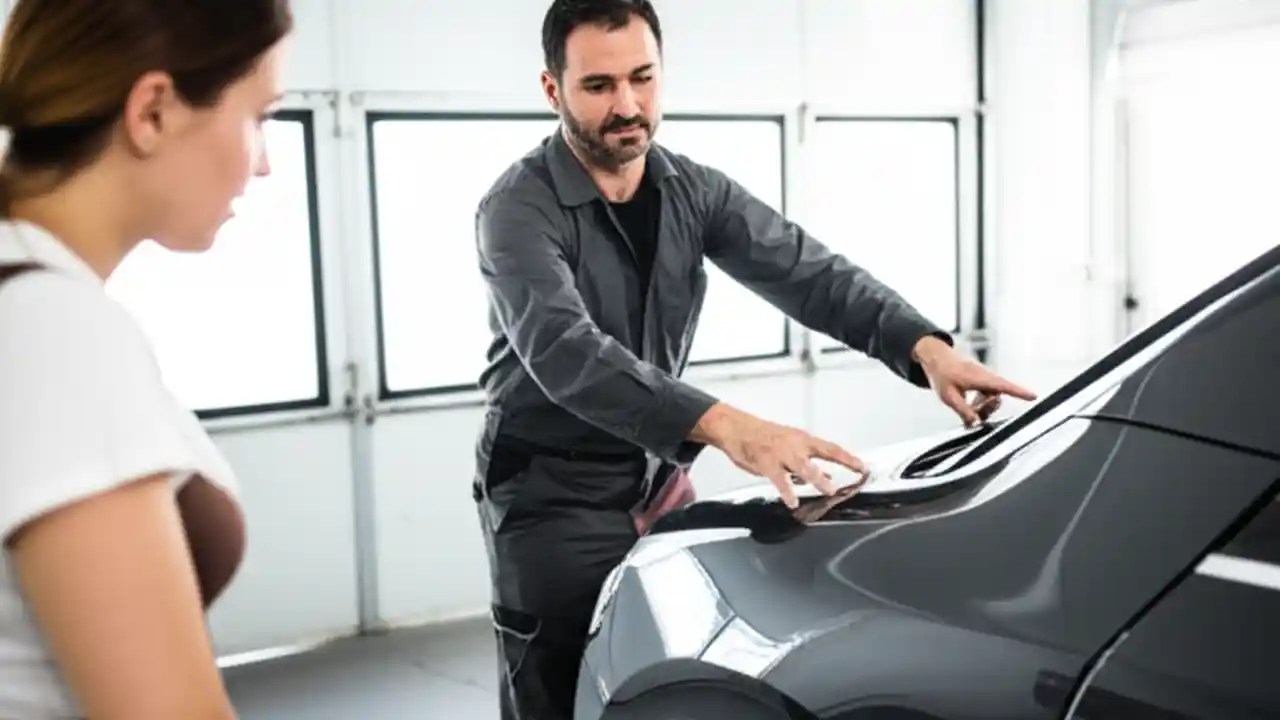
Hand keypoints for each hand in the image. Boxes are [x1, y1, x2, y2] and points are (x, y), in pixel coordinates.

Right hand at [691, 404, 867, 508]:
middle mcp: (796, 444)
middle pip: (824, 452)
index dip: (849, 458)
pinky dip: (787, 491)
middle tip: (857, 472)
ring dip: (818, 477)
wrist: (736, 429)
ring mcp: (782, 453)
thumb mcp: (788, 447)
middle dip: (843, 461)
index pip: (831, 448)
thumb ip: (807, 462)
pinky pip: (779, 479)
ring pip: (804, 465)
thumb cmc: (761, 437)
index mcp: (803, 440)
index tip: (864, 467)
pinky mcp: (766, 463)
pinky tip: (792, 502)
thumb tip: (826, 474)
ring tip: (828, 489)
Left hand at [912, 337, 1037, 427]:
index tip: (1033, 397)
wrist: (936, 358)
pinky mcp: (981, 380)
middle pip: (996, 396)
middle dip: (987, 409)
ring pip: (991, 397)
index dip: (1019, 392)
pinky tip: (968, 405)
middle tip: (972, 416)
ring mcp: (984, 378)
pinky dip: (979, 402)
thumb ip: (963, 411)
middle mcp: (986, 377)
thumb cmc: (942, 375)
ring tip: (967, 409)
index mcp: (980, 378)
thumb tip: (975, 425)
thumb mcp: (948, 396)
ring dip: (982, 406)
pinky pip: (986, 394)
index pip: (1003, 386)